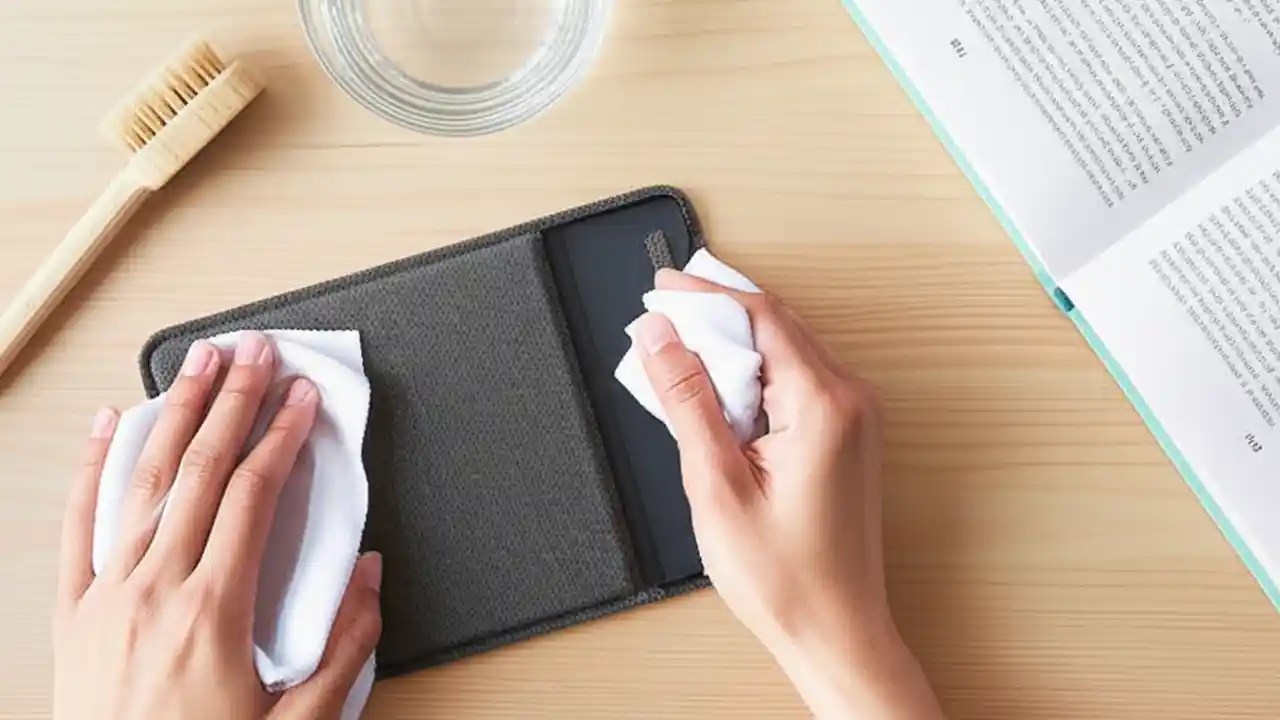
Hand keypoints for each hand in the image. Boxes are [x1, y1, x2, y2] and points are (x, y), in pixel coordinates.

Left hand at [53, 332, 381, 719]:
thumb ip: (345, 646)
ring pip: (143, 480)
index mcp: (215, 610)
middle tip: (256, 352)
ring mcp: (107, 595)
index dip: (283, 436)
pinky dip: (92, 465)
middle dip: (234, 400)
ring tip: (198, 362)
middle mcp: (155, 589)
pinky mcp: (72, 611)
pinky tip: (109, 422)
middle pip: (201, 470)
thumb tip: (368, 572)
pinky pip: (78, 523)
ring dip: (175, 412)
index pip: (255, 495)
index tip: (302, 398)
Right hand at [635, 272, 943, 718]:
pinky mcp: (846, 435)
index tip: (662, 289)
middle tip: (660, 316)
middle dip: (714, 318)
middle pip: (775, 329)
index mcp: (824, 406)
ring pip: (784, 354)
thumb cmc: (786, 578)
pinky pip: (795, 383)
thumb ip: (687, 400)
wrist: (835, 631)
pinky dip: (751, 379)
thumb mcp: (716, 484)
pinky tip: (714, 393)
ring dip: (730, 349)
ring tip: (677, 356)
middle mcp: (850, 401)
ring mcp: (854, 418)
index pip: (760, 319)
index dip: (705, 296)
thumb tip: (662, 338)